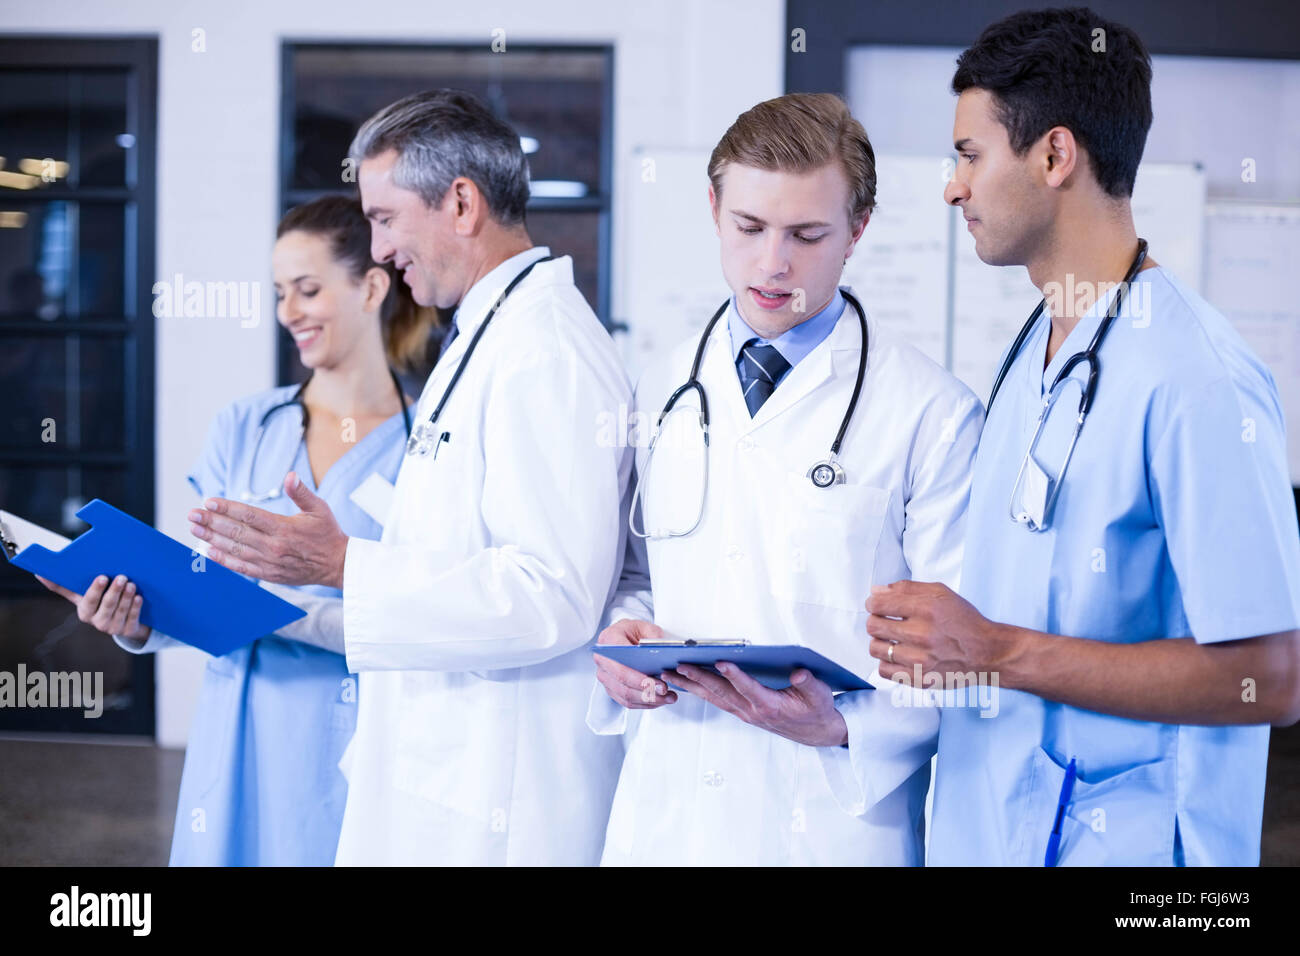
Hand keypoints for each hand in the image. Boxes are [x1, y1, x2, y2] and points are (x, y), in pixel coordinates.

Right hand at [37, 573, 150, 641]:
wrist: (120, 622)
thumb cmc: (98, 603)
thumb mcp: (81, 596)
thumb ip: (63, 586)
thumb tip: (39, 574)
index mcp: (85, 612)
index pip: (89, 601)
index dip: (95, 590)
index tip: (102, 576)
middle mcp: (98, 623)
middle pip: (107, 606)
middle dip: (114, 591)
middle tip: (122, 577)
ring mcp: (114, 628)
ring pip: (121, 612)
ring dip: (126, 597)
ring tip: (131, 584)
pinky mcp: (128, 631)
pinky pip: (132, 619)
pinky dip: (135, 608)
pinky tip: (138, 597)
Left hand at [188, 472, 348, 587]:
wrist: (337, 565)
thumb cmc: (328, 533)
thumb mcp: (320, 509)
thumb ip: (302, 492)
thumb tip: (290, 475)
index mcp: (284, 528)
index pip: (249, 516)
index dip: (227, 508)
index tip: (209, 501)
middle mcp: (273, 546)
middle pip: (236, 532)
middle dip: (211, 521)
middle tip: (192, 513)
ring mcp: (269, 562)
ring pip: (234, 549)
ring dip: (212, 538)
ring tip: (195, 528)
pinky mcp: (268, 574)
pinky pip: (241, 567)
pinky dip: (223, 560)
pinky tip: (208, 551)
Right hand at [593, 618, 677, 708]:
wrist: (625, 635)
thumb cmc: (634, 631)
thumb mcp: (647, 627)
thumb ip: (655, 639)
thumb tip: (663, 656)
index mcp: (608, 641)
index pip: (622, 666)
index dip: (641, 679)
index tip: (660, 684)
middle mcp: (602, 660)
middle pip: (623, 684)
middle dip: (647, 692)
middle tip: (666, 692)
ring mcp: (605, 675)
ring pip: (625, 696)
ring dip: (649, 701)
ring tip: (668, 697)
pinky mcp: (611, 687)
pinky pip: (627, 701)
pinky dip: (645, 703)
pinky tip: (660, 699)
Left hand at [665, 662, 847, 746]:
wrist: (816, 733)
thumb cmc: (816, 710)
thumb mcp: (820, 695)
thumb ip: (809, 682)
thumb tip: (798, 672)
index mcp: (771, 706)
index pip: (750, 689)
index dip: (736, 676)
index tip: (722, 662)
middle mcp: (753, 711)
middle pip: (722, 693)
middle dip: (699, 678)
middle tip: (680, 665)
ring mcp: (745, 713)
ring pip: (714, 697)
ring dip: (691, 685)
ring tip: (670, 673)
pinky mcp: (741, 711)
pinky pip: (716, 700)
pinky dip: (699, 690)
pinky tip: (685, 681)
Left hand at [865, 580, 1017, 684]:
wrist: (986, 652)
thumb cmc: (963, 621)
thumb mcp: (940, 593)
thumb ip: (906, 588)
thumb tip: (876, 591)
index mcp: (926, 609)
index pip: (877, 604)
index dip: (873, 603)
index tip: (878, 605)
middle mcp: (922, 634)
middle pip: (873, 626)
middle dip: (876, 621)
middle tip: (888, 622)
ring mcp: (920, 659)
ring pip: (875, 648)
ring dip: (881, 642)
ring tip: (895, 639)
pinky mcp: (919, 679)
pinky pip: (883, 670)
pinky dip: (887, 662)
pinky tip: (900, 655)